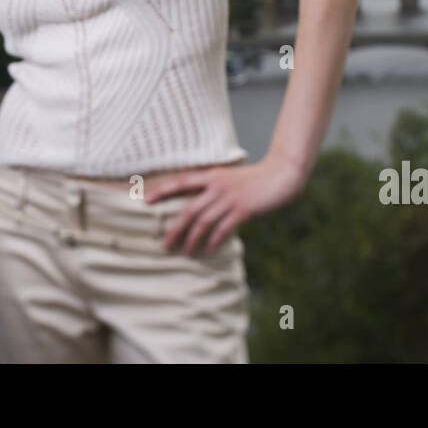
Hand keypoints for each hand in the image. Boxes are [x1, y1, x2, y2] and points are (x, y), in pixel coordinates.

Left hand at [144, 159, 303, 255]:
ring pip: (203, 222)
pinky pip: (223, 228)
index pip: (181, 183)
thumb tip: (200, 207)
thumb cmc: (255, 178)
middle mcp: (217, 186)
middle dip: (175, 229)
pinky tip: (209, 249)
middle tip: (164, 244)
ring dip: (192, 240)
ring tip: (185, 253)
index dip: (162, 191)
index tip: (145, 201)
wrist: (281, 174)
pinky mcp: (243, 209)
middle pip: (188, 210)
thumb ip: (214, 189)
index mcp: (212, 175)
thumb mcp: (230, 178)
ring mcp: (230, 198)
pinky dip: (214, 240)